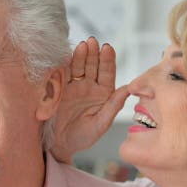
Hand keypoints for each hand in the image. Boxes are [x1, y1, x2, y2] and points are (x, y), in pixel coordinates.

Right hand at [50, 37, 129, 162]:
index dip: (107, 60)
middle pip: (93, 66)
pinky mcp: (59, 88)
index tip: (107, 48)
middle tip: (93, 42)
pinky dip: (65, 64)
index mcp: (104, 94)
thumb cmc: (82, 138)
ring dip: (80, 55)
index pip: (107, 73)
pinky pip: (63, 73)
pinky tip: (66, 55)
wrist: (58, 145)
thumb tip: (128, 89)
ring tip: (82, 45)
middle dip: (93, 53)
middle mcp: (90, 87)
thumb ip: (113, 106)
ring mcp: (74, 86)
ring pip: (78, 66)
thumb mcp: (100, 124)